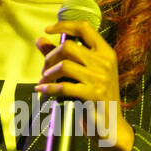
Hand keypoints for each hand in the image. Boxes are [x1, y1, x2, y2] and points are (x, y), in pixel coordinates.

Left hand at [34, 20, 128, 150]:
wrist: (111, 125)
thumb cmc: (96, 98)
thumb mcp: (84, 73)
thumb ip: (62, 56)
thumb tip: (40, 40)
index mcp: (106, 52)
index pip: (84, 28)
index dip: (64, 25)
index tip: (48, 29)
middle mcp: (105, 62)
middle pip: (69, 47)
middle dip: (50, 57)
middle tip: (44, 70)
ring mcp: (100, 78)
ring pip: (64, 65)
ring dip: (48, 74)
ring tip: (43, 82)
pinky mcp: (93, 94)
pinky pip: (64, 86)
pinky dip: (49, 88)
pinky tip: (42, 91)